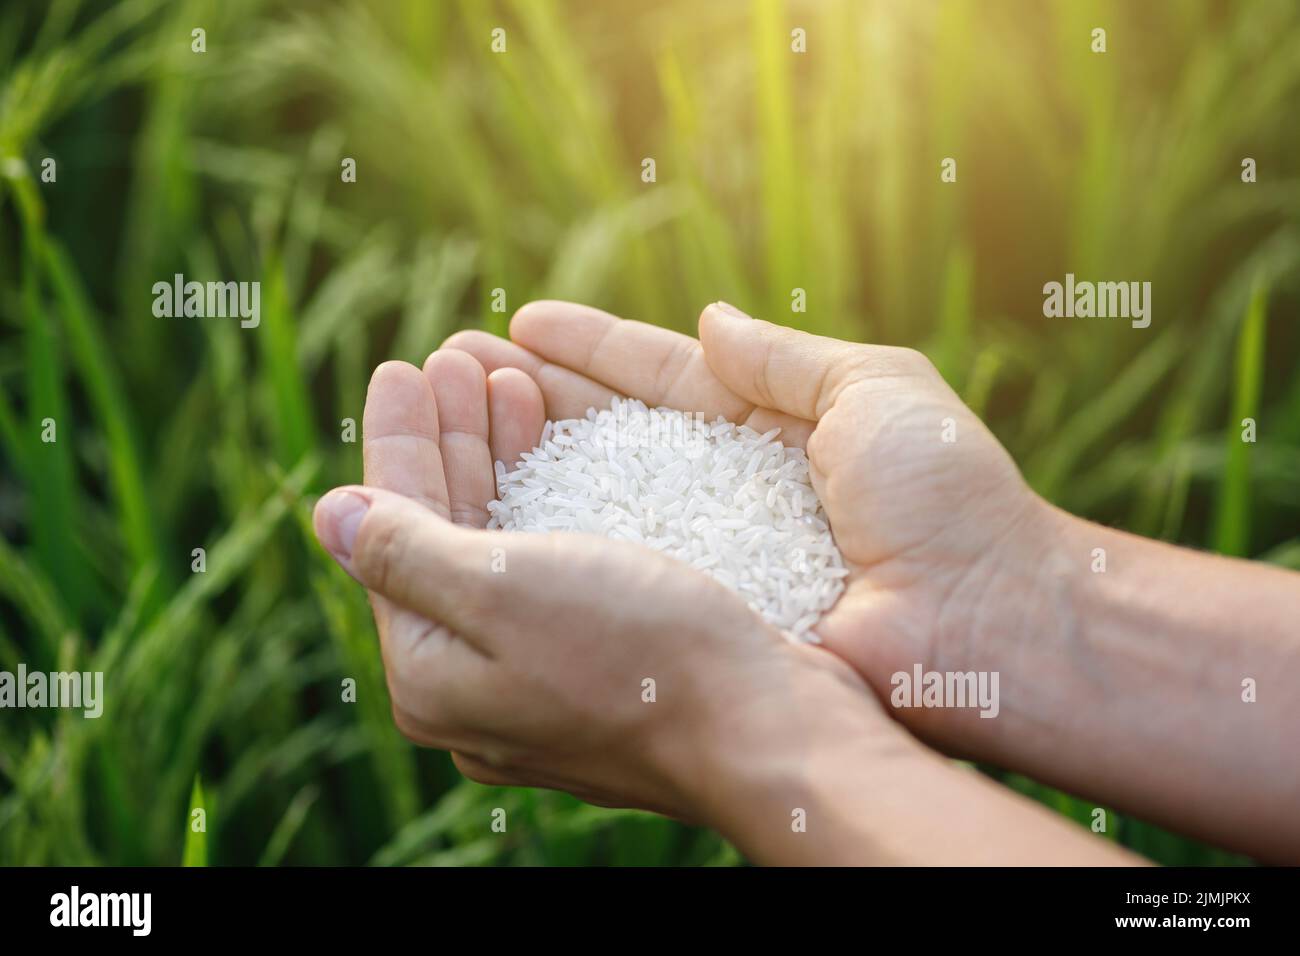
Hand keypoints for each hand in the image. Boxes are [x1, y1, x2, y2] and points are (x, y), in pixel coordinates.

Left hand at [312, 354, 890, 823]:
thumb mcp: (502, 590)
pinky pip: (550, 568)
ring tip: (508, 382)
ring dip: (500, 460)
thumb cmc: (640, 655)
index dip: (399, 445)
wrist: (768, 730)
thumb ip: (405, 551)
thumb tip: (326, 515)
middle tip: (458, 358)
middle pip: (444, 539)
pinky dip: (548, 501)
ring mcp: (538, 678)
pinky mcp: (597, 666)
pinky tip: (561, 450)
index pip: (391, 535)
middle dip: (452, 441)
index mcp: (431, 672)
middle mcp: (475, 684)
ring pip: (500, 548)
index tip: (403, 367)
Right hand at [445, 301, 1046, 745]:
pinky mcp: (703, 612)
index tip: (523, 323)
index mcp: (771, 426)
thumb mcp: (876, 390)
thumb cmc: (947, 496)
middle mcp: (726, 491)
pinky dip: (558, 541)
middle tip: (457, 366)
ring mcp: (710, 556)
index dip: (593, 351)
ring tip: (451, 421)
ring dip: (527, 462)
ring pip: (600, 501)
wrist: (985, 619)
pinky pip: (619, 570)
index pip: (664, 377)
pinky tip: (493, 513)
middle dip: (537, 399)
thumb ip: (786, 358)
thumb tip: (709, 320)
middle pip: (614, 435)